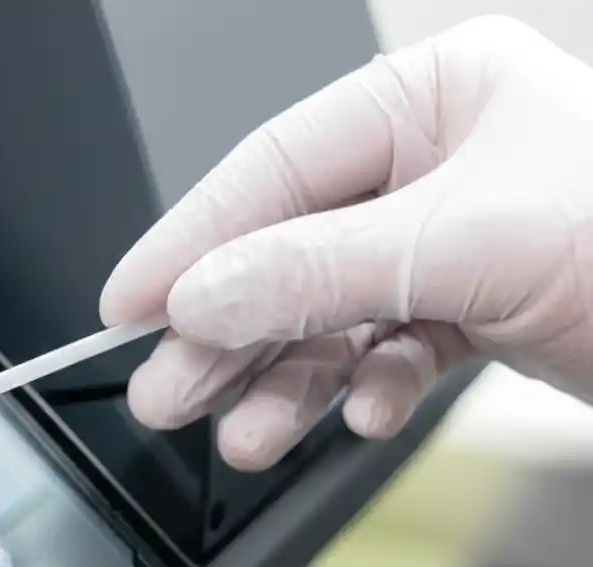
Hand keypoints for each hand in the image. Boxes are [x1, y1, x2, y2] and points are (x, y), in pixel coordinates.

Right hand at [100, 16, 592, 470]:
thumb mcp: (461, 243)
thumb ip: (313, 270)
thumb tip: (198, 298)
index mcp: (434, 96)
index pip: (276, 166)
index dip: (193, 239)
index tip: (131, 301)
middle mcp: (437, 160)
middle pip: (290, 246)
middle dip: (228, 327)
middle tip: (168, 388)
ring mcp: (452, 235)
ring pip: (330, 308)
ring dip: (284, 376)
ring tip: (246, 432)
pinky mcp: (473, 302)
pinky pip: (385, 345)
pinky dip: (362, 385)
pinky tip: (354, 413)